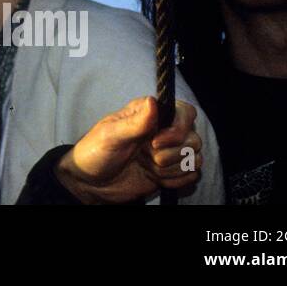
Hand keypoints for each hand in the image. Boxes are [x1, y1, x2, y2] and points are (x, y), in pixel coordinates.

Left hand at [54, 96, 202, 203]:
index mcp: (150, 114)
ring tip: (146, 166)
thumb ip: (135, 122)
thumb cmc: (96, 152)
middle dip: (170, 153)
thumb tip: (153, 101)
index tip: (156, 142)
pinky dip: (174, 180)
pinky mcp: (172, 171)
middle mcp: (164, 130)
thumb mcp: (110, 135)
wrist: (92, 184)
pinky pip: (192, 175)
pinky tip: (154, 177)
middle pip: (193, 138)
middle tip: (145, 156)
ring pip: (195, 158)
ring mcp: (170, 152)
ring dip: (170, 168)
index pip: (185, 112)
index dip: (178, 128)